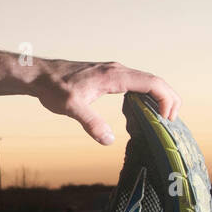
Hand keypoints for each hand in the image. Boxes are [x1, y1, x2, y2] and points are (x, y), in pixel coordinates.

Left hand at [33, 59, 181, 143]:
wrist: (39, 75)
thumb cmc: (53, 88)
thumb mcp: (71, 107)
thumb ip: (91, 123)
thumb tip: (108, 140)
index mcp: (114, 76)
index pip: (152, 82)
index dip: (167, 99)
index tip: (169, 118)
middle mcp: (117, 70)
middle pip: (155, 81)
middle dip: (169, 99)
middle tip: (172, 122)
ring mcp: (113, 72)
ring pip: (146, 82)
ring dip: (158, 97)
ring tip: (163, 119)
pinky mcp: (108, 77)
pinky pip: (135, 84)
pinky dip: (145, 96)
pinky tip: (141, 112)